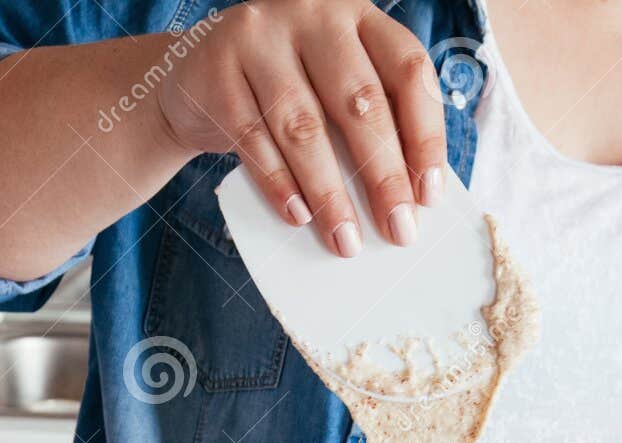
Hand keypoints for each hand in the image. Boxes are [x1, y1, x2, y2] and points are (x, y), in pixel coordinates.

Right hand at [157, 0, 445, 254]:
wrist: (193, 78)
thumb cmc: (281, 94)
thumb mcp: (330, 91)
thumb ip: (364, 125)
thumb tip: (405, 199)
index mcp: (358, 18)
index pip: (408, 70)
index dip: (425, 134)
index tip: (428, 195)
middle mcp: (314, 15)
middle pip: (360, 101)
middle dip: (383, 176)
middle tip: (397, 231)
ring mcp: (261, 37)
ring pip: (305, 125)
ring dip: (330, 193)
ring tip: (345, 240)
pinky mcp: (218, 70)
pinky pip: (253, 137)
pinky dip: (278, 182)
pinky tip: (298, 215)